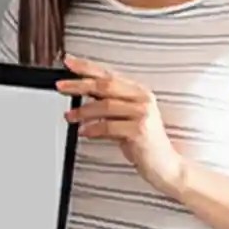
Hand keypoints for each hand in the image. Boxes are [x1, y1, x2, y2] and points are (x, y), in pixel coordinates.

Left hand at [59, 54, 185, 195]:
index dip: (86, 67)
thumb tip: (81, 92)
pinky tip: (84, 132)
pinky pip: (109, 126)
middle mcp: (143, 99)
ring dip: (82, 112)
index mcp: (138, 92)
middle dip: (79, 85)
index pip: (108, 74)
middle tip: (60, 86)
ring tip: (69, 117)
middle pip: (104, 86)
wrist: (167, 166)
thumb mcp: (125, 118)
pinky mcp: (140, 131)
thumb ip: (108, 103)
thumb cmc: (144, 143)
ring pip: (104, 106)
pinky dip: (93, 129)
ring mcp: (143, 114)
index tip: (68, 62)